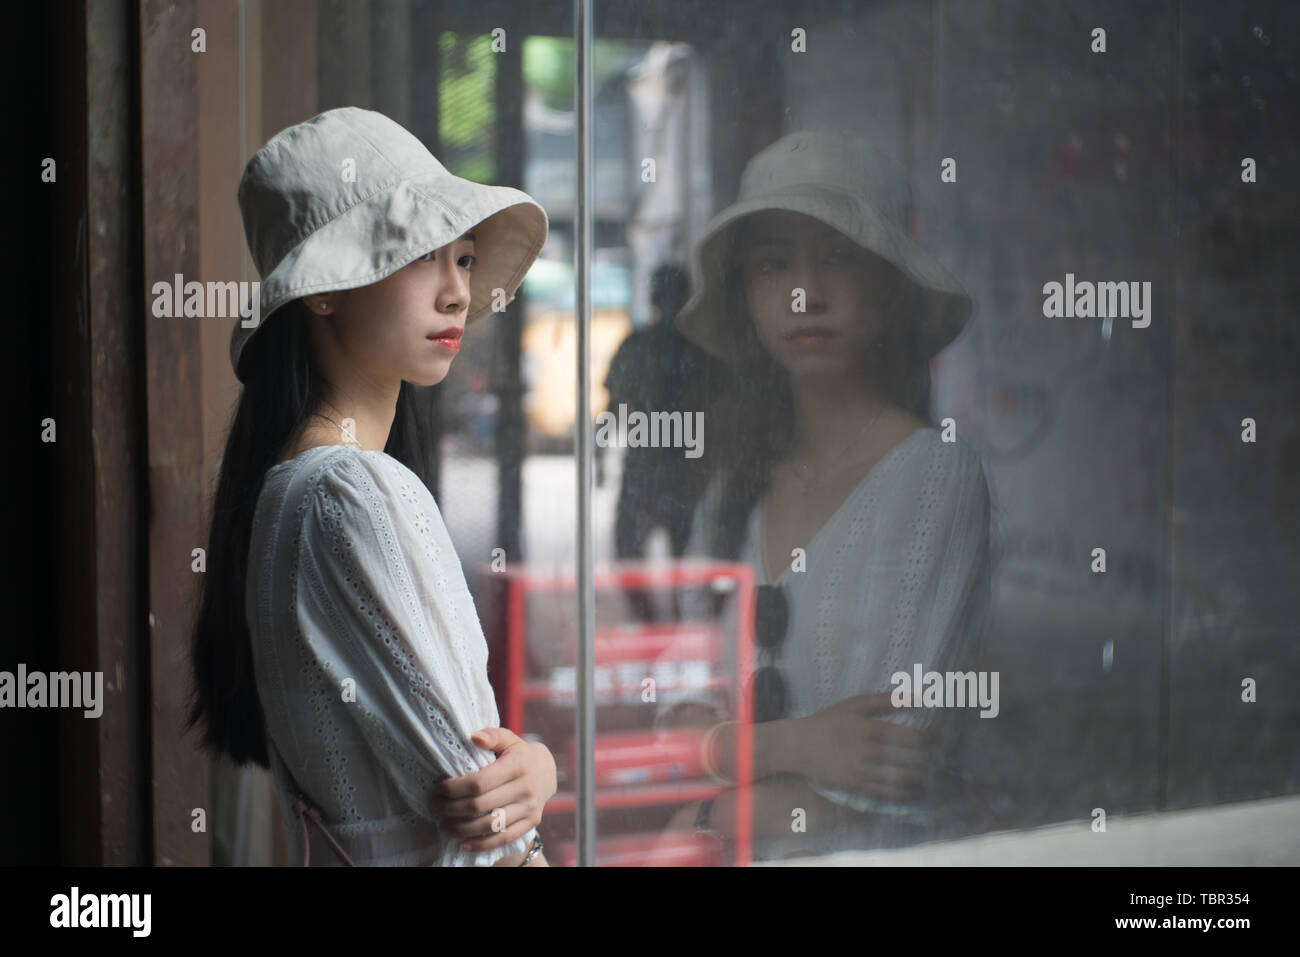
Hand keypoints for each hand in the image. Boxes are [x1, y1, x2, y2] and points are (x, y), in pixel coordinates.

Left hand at [434, 728, 556, 851]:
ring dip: (462, 829)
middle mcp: (526, 788)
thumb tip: (474, 737)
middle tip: (436, 807)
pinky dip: (482, 844)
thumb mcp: (509, 739)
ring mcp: (530, 807)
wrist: (548, 772)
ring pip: (490, 825)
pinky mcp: (531, 822)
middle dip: (452, 809)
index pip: (479, 782)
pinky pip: (504, 838)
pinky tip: (463, 844)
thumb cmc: (519, 754)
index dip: (455, 788)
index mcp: (518, 765)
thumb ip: (492, 735)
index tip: (438, 788)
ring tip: (444, 826)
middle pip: (481, 805)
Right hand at [790, 693, 932, 800]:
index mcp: (871, 728)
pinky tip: (910, 789)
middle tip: (937, 757)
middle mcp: (868, 751)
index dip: (930, 739)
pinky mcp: (855, 786)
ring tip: (927, 773)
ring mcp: (862, 770)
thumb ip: (885, 700)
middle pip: (910, 758)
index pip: (911, 737)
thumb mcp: (854, 705)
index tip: (937, 739)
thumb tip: (916, 696)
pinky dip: (902, 792)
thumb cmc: (827, 722)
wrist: (797, 746)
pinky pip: (885, 793)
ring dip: (918, 776)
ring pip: (901, 777)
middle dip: (928, 758)